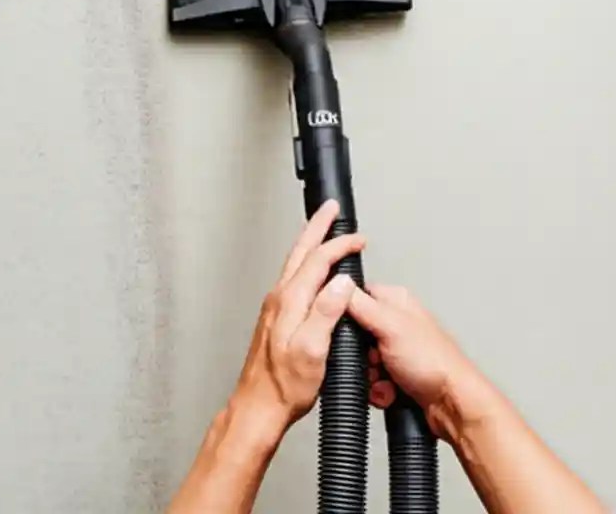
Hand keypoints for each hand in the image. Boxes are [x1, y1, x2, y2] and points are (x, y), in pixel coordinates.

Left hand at [229, 200, 365, 434]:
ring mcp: (275, 309)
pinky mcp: (275, 319)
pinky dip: (305, 264)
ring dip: (310, 243)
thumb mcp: (312, 351)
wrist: (258, 407)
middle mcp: (279, 299)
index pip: (318, 261)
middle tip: (329, 209)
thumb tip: (340, 283)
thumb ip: (325, 313)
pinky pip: (292, 279)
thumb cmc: (284, 386)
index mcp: (289, 302)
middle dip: (317, 228)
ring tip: (321, 230)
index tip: (358, 239)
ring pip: (294, 264)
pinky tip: (310, 271)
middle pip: (300, 253)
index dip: (339, 246)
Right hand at [348, 284, 472, 415]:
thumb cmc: (435, 363)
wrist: (452, 404)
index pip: (354, 296)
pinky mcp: (396, 374)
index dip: (343, 313)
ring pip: (360, 361)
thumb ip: (360, 304)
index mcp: (396, 301)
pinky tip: (391, 391)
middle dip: (357, 354)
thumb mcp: (390, 326)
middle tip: (373, 358)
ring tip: (386, 377)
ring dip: (368, 375)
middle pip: (353, 334)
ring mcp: (396, 350)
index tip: (343, 329)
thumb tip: (336, 282)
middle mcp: (396, 323)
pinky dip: (377, 389)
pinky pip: (371, 380)